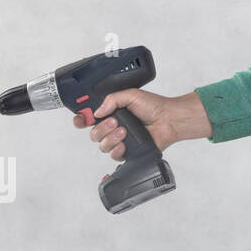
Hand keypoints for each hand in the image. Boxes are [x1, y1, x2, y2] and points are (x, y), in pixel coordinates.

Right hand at [74, 89, 210, 158]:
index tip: (81, 120)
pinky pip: (113, 155)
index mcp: (111, 112)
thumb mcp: (131, 95)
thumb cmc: (154, 106)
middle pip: (93, 134)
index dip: (81, 120)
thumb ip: (112, 99)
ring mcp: (119, 140)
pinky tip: (125, 144)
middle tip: (115, 122)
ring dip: (111, 138)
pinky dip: (117, 150)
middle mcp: (113, 127)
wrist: (169, 119)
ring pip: (102, 145)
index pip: (89, 118)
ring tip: (124, 131)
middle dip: (102, 128)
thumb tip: (97, 112)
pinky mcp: (127, 151)